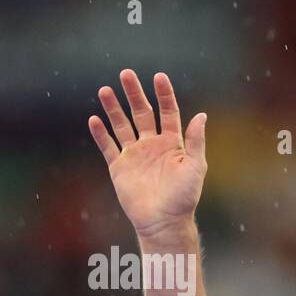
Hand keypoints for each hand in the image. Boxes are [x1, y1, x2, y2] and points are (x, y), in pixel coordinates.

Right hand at [88, 69, 206, 241]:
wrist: (163, 221)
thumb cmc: (184, 197)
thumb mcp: (195, 167)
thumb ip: (196, 141)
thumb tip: (202, 115)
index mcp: (173, 143)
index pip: (168, 112)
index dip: (164, 95)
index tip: (159, 77)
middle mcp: (152, 145)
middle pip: (142, 113)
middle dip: (134, 94)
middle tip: (126, 74)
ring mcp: (135, 155)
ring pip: (122, 125)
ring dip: (114, 108)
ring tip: (105, 90)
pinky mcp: (119, 167)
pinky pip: (108, 146)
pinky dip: (101, 133)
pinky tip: (94, 119)